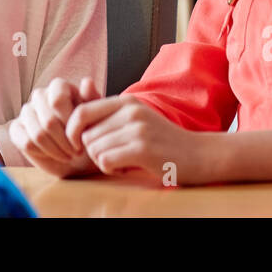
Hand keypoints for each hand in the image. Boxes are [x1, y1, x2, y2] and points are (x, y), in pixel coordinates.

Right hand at [8, 77, 100, 176]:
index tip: (81, 137)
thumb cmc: (87, 132)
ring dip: (56, 149)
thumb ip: (92, 98)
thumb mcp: (94, 116)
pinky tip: (53, 154)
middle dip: (65, 141)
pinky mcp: (16, 128)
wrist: (76, 154)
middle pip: (48, 120)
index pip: (57, 100)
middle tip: (76, 151)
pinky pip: (26, 142)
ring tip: (68, 155)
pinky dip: (42, 153)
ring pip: (37, 133)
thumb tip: (87, 81)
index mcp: (58, 86)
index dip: (69, 122)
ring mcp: (26, 111)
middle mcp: (39, 95)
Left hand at [67, 95, 212, 183]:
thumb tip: (72, 121)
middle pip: (85, 135)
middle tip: (112, 156)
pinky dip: (111, 170)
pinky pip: (105, 161)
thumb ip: (109, 117)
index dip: (72, 132)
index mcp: (126, 101)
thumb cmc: (162, 142)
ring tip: (122, 162)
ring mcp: (137, 128)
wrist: (199, 155)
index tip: (79, 146)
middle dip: (93, 152)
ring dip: (103, 162)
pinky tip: (127, 168)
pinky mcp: (142, 148)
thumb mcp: (135, 120)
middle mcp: (130, 110)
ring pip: (94, 150)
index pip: (81, 112)